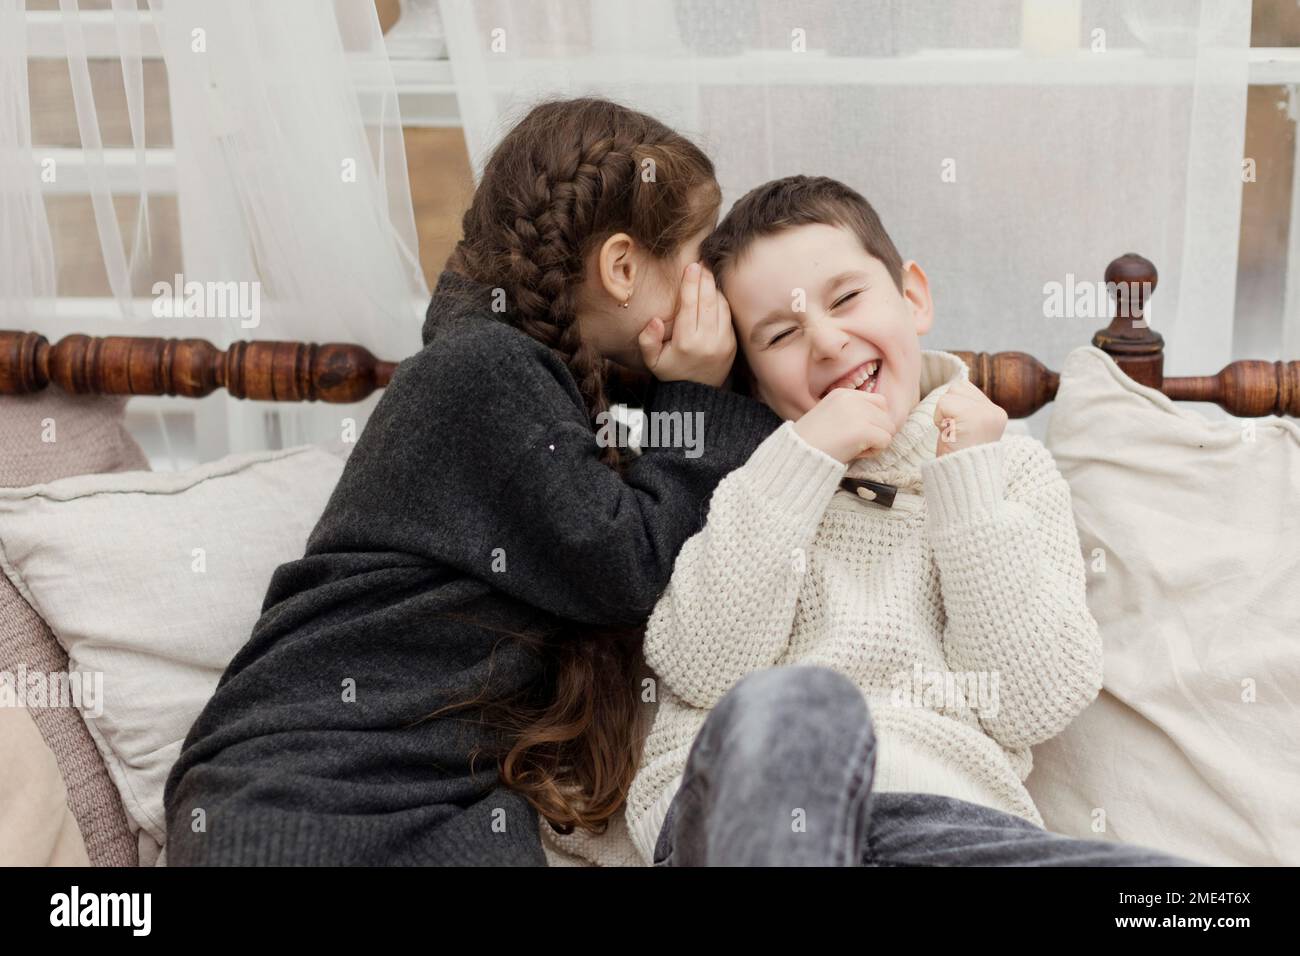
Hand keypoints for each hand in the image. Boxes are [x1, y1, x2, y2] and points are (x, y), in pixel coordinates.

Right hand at [637, 262, 735, 387]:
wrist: (697, 394)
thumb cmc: (671, 372)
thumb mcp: (652, 360)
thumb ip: (648, 340)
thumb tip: (654, 320)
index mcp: (686, 342)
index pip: (689, 306)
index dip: (690, 284)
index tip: (691, 266)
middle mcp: (707, 341)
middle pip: (707, 301)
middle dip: (704, 279)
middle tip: (700, 263)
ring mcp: (723, 341)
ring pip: (720, 306)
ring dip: (713, 287)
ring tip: (706, 273)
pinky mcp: (732, 342)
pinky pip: (727, 314)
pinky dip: (720, 300)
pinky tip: (713, 290)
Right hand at [793, 388, 896, 463]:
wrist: (798, 454)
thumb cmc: (811, 442)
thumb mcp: (829, 416)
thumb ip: (852, 413)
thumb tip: (882, 421)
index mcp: (842, 393)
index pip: (879, 402)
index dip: (873, 420)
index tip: (856, 433)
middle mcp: (852, 399)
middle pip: (886, 415)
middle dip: (876, 431)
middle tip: (856, 443)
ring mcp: (859, 413)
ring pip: (889, 429)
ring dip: (876, 442)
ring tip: (855, 448)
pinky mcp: (864, 429)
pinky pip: (885, 441)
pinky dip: (874, 451)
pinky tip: (856, 453)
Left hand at [932, 379, 1007, 456]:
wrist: (962, 481)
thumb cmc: (958, 458)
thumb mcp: (967, 429)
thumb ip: (967, 409)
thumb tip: (956, 385)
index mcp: (996, 413)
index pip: (964, 389)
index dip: (952, 409)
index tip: (958, 432)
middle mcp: (995, 411)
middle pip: (957, 387)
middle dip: (948, 409)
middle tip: (955, 433)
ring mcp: (986, 412)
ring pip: (949, 393)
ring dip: (943, 414)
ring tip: (953, 433)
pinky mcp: (973, 415)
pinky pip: (943, 403)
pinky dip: (939, 419)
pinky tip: (950, 434)